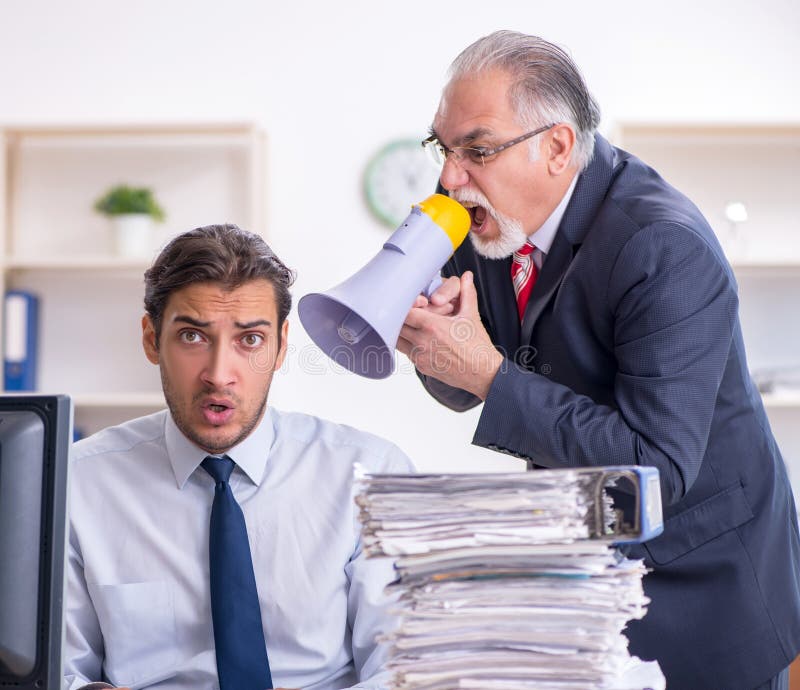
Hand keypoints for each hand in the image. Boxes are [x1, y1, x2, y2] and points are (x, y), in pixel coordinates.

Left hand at [398, 271, 502, 398]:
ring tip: (412, 324)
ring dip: (401, 330)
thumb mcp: (471, 316)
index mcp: (432, 326)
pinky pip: (406, 351)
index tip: (413, 303)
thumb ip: (466, 293)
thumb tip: (467, 276)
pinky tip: (418, 337)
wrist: (482, 373)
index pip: (405, 312)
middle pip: (397, 325)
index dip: (405, 305)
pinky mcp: (421, 366)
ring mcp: (420, 356)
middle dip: (400, 316)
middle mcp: (422, 342)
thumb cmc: (477, 346)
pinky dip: (408, 343)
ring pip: (398, 339)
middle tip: (409, 311)